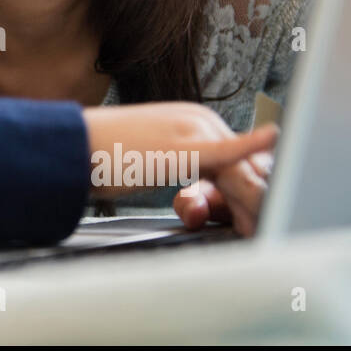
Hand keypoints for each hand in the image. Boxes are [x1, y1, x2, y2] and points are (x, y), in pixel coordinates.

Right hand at [80, 102, 277, 234]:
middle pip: (246, 166)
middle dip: (256, 201)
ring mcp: (197, 130)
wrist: (76, 147)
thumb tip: (198, 195)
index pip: (239, 158)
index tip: (253, 220)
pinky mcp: (191, 145)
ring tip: (253, 231)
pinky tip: (274, 143)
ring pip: (242, 171)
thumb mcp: (152, 161)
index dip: (250, 191)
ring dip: (253, 204)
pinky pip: (233, 155)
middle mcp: (200, 119)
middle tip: (261, 231)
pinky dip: (255, 155)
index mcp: (194, 121)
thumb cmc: (105, 158)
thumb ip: (181, 170)